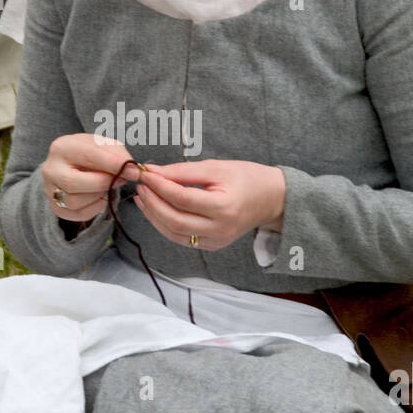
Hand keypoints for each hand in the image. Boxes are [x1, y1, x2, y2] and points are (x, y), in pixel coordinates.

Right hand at [42, 133, 140, 222]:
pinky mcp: (56, 207)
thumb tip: (132, 170)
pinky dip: (94, 208)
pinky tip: (100, 197)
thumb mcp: (103, 145)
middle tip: (122, 180)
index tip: (133, 170)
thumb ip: (118, 154)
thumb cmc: (89, 152)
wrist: (70, 164)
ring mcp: (50, 190)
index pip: (88, 156)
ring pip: (75, 201)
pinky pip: (77, 214)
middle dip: (104, 183)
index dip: (113, 164)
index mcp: (62, 147)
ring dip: (99, 195)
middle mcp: (50, 169)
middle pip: (74, 183)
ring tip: (108, 185)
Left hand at [132, 159, 285, 250]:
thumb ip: (182, 171)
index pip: (182, 199)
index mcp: (224, 207)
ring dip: (154, 216)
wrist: (271, 199)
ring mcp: (216, 241)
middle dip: (152, 203)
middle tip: (141, 186)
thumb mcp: (216, 167)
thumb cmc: (246, 178)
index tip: (144, 174)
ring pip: (174, 233)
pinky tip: (155, 209)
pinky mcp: (212, 245)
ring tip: (143, 197)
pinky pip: (181, 238)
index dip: (159, 186)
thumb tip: (152, 171)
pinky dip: (165, 225)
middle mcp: (220, 229)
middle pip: (175, 220)